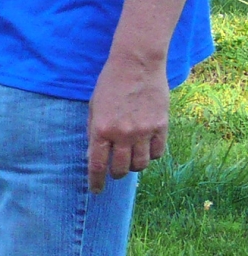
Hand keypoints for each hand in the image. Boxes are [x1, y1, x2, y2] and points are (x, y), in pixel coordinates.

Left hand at [88, 51, 169, 191]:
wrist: (136, 64)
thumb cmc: (109, 85)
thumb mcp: (93, 108)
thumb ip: (94, 132)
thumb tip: (94, 155)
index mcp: (101, 129)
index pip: (97, 165)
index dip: (96, 182)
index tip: (96, 191)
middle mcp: (122, 134)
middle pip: (120, 169)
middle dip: (115, 174)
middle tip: (114, 171)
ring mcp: (144, 131)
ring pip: (140, 164)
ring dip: (133, 166)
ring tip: (129, 159)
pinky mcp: (161, 126)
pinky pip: (157, 153)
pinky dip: (151, 156)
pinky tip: (145, 149)